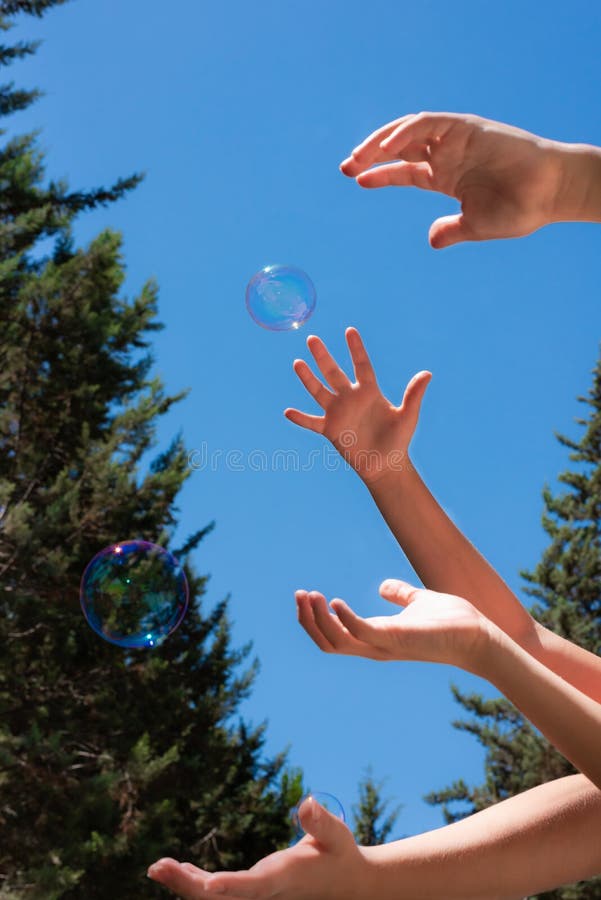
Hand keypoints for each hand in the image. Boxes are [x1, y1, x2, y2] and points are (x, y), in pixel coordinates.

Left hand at [147, 796, 372, 898]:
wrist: (346, 885)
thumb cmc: (340, 855)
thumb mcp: (337, 835)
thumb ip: (321, 822)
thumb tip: (306, 802)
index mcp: (285, 879)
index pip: (254, 886)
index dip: (230, 887)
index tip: (206, 885)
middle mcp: (266, 892)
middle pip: (222, 897)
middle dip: (188, 885)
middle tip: (157, 867)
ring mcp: (258, 894)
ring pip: (215, 897)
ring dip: (184, 882)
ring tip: (156, 868)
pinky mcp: (254, 890)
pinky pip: (220, 891)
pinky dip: (197, 881)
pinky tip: (180, 869)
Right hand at [284, 327, 429, 484]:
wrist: (385, 464)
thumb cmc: (398, 439)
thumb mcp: (408, 416)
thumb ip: (414, 394)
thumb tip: (427, 373)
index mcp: (369, 392)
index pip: (361, 365)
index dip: (356, 349)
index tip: (350, 331)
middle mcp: (350, 398)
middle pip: (333, 373)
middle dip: (322, 356)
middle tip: (312, 339)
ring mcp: (338, 413)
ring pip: (318, 392)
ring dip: (308, 379)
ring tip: (297, 363)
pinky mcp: (330, 430)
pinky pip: (312, 422)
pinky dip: (300, 419)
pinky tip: (287, 412)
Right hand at [296, 579, 491, 673]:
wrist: (480, 635)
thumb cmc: (452, 622)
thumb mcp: (418, 601)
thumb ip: (400, 595)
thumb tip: (383, 587)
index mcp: (377, 637)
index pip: (335, 636)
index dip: (316, 619)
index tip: (305, 595)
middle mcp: (376, 646)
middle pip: (329, 642)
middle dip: (308, 621)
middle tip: (299, 594)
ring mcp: (385, 646)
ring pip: (338, 642)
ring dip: (318, 621)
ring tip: (309, 595)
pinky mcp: (397, 640)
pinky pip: (362, 634)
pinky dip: (344, 620)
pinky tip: (335, 602)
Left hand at [340, 112, 565, 247]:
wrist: (549, 194)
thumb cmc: (519, 209)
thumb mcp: (475, 225)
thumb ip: (451, 230)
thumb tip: (431, 241)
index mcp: (446, 176)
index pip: (405, 171)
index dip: (380, 174)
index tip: (356, 180)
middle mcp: (448, 155)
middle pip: (400, 148)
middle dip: (371, 154)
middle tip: (346, 166)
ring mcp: (456, 139)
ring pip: (409, 131)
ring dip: (381, 141)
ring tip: (358, 157)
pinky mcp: (466, 128)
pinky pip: (429, 124)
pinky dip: (406, 132)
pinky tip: (387, 147)